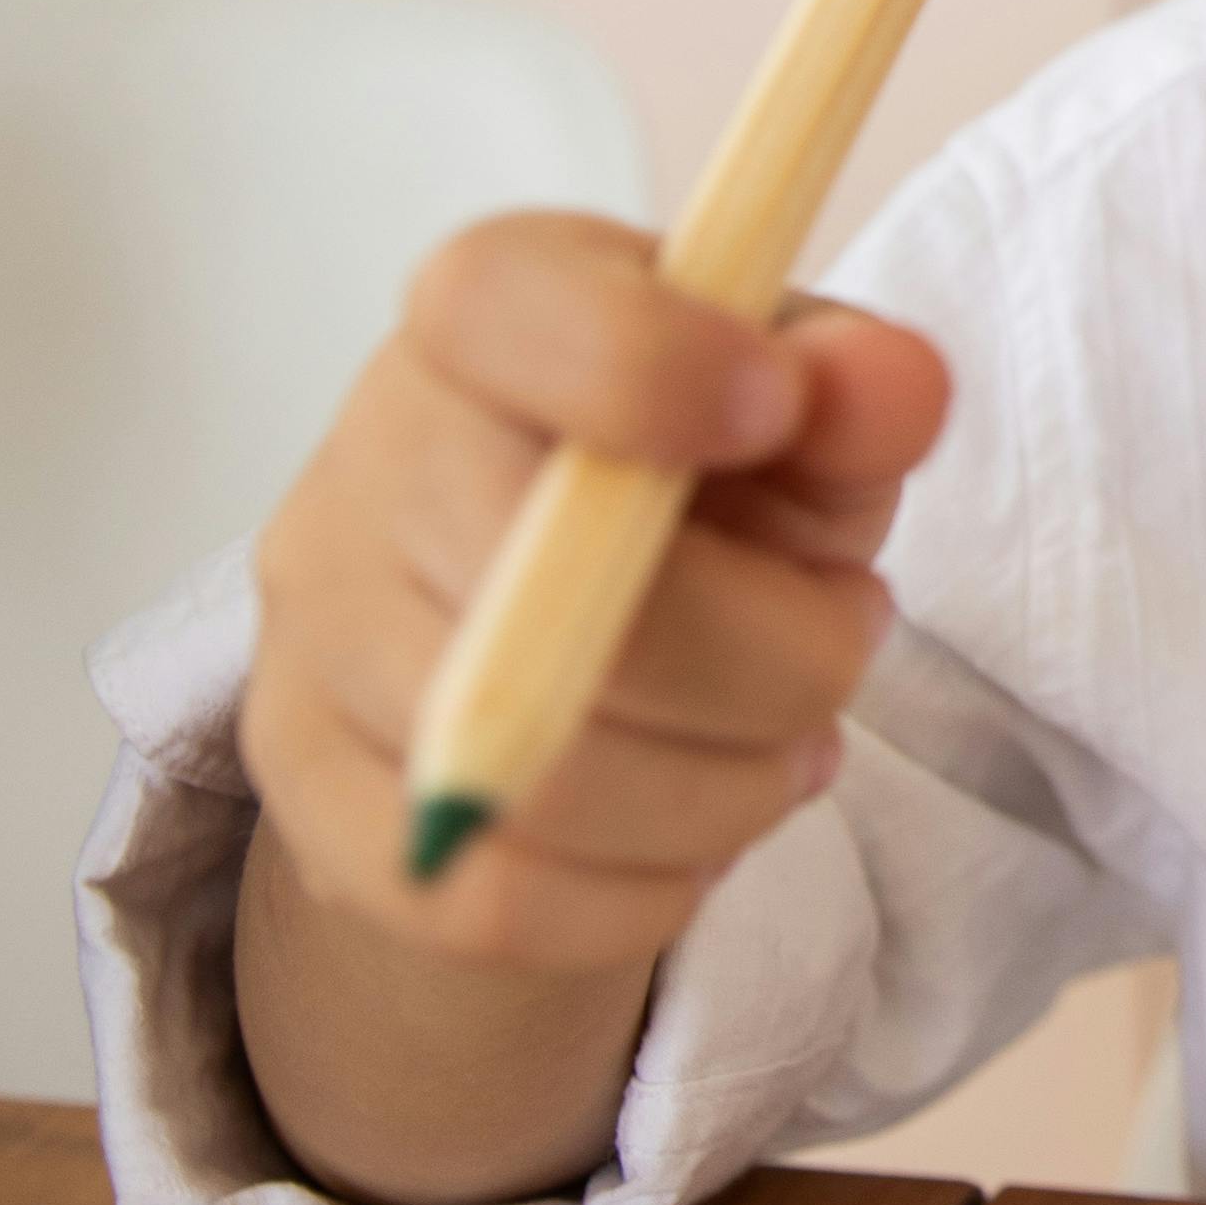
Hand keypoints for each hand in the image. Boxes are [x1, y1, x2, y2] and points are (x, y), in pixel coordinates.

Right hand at [233, 218, 948, 1204]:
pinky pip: (485, 896)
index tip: (776, 412)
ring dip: (728, 786)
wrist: (562, 658)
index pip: (501, 308)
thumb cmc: (699, 497)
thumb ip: (853, 391)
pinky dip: (639, 893)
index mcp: (479, 316)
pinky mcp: (311, 801)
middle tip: (847, 640)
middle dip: (770, 653)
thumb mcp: (802, 422)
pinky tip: (698, 841)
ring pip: (540, 768)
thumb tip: (894, 387)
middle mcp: (360, 462)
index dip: (648, 365)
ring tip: (791, 746)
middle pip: (553, 585)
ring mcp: (313, 639)